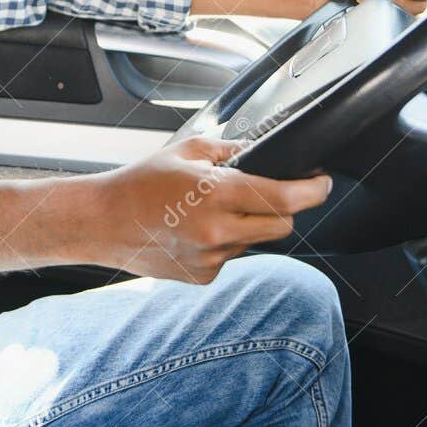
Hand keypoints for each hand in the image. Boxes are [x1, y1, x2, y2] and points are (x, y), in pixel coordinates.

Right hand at [89, 136, 331, 283]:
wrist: (103, 222)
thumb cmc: (140, 183)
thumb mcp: (188, 151)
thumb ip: (231, 150)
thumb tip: (262, 151)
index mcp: (218, 194)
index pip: (286, 198)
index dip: (313, 191)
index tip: (322, 184)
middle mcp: (219, 231)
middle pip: (282, 226)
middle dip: (284, 208)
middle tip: (268, 192)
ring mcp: (212, 258)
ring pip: (255, 241)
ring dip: (248, 225)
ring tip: (210, 210)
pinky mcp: (204, 276)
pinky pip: (231, 257)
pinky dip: (224, 243)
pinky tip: (195, 231)